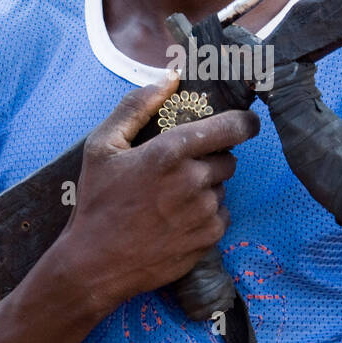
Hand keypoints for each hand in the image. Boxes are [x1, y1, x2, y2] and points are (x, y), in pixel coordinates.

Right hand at [59, 73, 260, 313]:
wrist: (96, 263)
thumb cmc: (97, 202)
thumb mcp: (102, 146)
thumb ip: (135, 106)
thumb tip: (168, 79)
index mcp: (171, 151)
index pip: (232, 127)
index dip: (244, 123)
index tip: (245, 123)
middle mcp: (194, 180)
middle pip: (227, 158)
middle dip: (211, 159)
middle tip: (180, 170)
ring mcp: (204, 212)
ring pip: (222, 188)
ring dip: (206, 188)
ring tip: (171, 199)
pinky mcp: (208, 238)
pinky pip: (221, 215)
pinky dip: (206, 214)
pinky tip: (177, 219)